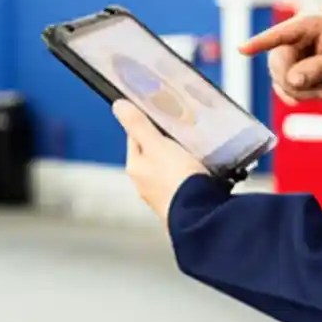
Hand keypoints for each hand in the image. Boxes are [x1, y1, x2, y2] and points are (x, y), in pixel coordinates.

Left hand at [112, 100, 207, 223]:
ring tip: (196, 152)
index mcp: (135, 168)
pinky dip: (191, 175)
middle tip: (183, 132)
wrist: (199, 215)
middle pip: (153, 153)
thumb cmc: (176, 179)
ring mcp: (163, 196)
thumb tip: (118, 106)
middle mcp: (145, 184)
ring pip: (169, 168)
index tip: (161, 114)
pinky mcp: (181, 204)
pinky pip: (184, 182)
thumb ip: (138, 125)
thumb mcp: (156, 145)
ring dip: (181, 159)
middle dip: (166, 142)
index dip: (147, 122)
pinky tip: (203, 172)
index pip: (135, 137)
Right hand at [240, 13, 321, 104]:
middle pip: (278, 65)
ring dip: (301, 92)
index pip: (279, 34)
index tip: (241, 49)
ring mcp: (287, 53)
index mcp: (307, 23)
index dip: (260, 43)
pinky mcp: (287, 68)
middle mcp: (292, 36)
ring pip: (280, 79)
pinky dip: (299, 95)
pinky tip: (318, 93)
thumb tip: (292, 81)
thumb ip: (318, 68)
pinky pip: (284, 87)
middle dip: (298, 84)